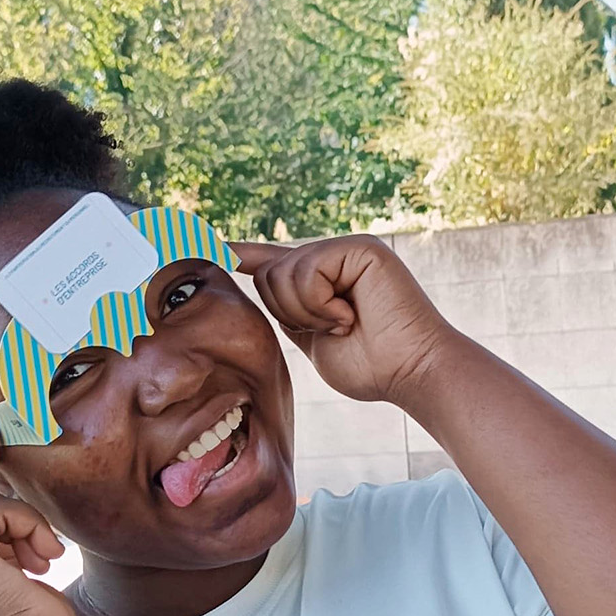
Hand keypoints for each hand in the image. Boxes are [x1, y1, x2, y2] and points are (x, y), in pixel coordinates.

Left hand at [235, 236, 455, 407]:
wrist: (412, 373)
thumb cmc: (373, 367)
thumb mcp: (314, 338)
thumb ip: (288, 310)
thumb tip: (255, 283)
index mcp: (324, 277)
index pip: (271, 261)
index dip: (238, 253)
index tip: (202, 242)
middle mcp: (335, 256)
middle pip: (269, 273)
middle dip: (289, 312)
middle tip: (334, 330)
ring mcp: (348, 248)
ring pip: (284, 273)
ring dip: (308, 312)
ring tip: (345, 325)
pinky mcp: (359, 248)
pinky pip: (307, 271)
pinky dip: (321, 304)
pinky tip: (350, 316)